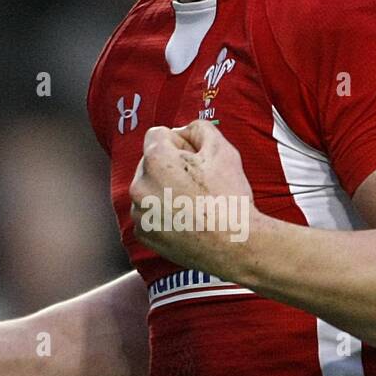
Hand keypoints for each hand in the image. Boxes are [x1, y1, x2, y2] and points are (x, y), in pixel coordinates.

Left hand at [128, 119, 257, 275]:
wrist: (236, 246)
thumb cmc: (230, 198)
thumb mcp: (223, 150)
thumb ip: (199, 129)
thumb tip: (185, 131)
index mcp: (156, 160)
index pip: (158, 135)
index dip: (180, 143)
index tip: (196, 159)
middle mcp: (140, 185)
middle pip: (151, 163)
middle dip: (170, 167)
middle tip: (199, 183)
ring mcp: (140, 213)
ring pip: (150, 189)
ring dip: (165, 191)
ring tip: (194, 204)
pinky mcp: (144, 234)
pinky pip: (149, 214)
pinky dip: (163, 215)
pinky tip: (187, 219)